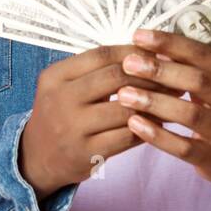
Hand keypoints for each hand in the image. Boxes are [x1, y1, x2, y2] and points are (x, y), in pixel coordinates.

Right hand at [19, 43, 183, 200]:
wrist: (37, 158)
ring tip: (173, 98)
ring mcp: (73, 129)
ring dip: (154, 102)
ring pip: (124, 109)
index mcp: (56, 76)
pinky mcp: (86, 154)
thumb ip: (95, 69)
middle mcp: (60, 100)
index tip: (157, 53)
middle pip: (115, 78)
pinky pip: (127, 137)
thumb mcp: (64, 85)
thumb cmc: (60, 114)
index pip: (102, 55)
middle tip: (173, 75)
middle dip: (149, 75)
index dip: (134, 52)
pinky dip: (148, 127)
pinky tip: (161, 121)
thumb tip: (146, 52)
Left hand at [113, 28, 210, 199]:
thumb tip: (154, 47)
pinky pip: (182, 147)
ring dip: (154, 102)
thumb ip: (191, 67)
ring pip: (190, 114)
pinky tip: (133, 123)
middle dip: (160, 71)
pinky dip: (157, 134)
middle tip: (129, 64)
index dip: (171, 43)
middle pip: (199, 81)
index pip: (205, 54)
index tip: (139, 36)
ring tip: (124, 94)